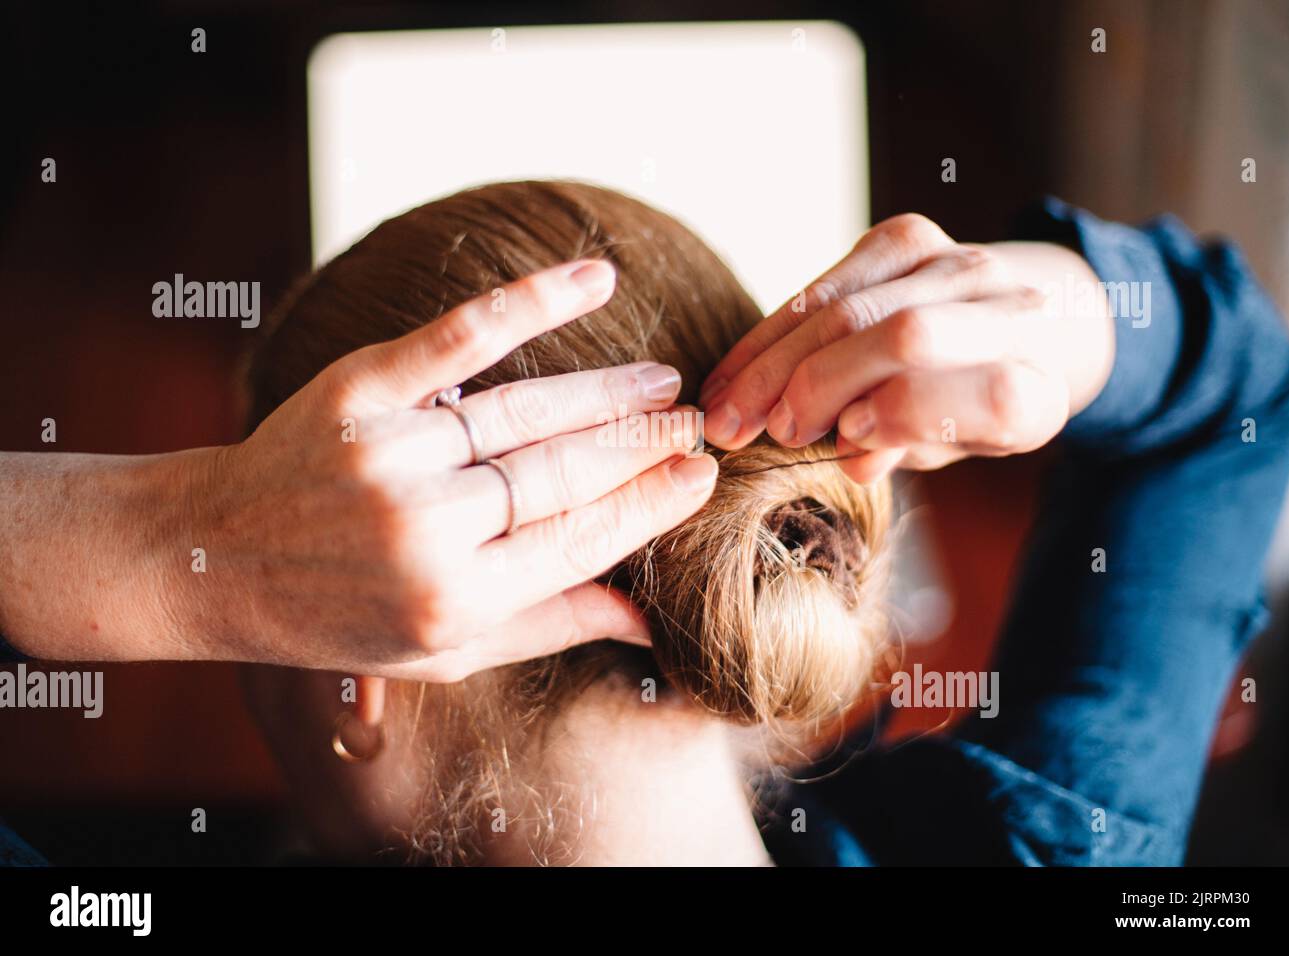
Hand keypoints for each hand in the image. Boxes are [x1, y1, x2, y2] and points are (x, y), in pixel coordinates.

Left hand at [0, 260, 715, 679]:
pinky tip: (595, 280)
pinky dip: (532, 304)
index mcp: (455, 600)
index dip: (650, 504)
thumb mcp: (440, 652)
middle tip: (696, 420)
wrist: (209, 560)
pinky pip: (460, 339)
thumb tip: (643, 618)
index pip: (581, 542)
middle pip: (564, 475)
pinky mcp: (359, 393)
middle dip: (642, 445)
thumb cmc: (336, 617)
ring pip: (527, 415)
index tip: (701, 473)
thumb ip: (544, 627)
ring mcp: (391, 456)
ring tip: (662, 382)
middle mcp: (426, 531)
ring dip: (607, 394)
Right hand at [699, 214, 1114, 482]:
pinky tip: (735, 372)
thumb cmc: (968, 406)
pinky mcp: (907, 236)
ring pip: (847, 307)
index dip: (908, 417)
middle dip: (812, 387)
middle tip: (749, 434)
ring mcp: (958, 263)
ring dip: (771, 363)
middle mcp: (1011, 313)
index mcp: (1039, 388)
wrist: (1012, 324)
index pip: (992, 396)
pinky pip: (823, 284)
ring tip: (723, 412)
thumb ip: (910, 447)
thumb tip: (852, 454)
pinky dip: (770, 333)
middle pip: (904, 338)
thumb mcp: (952, 448)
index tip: (844, 443)